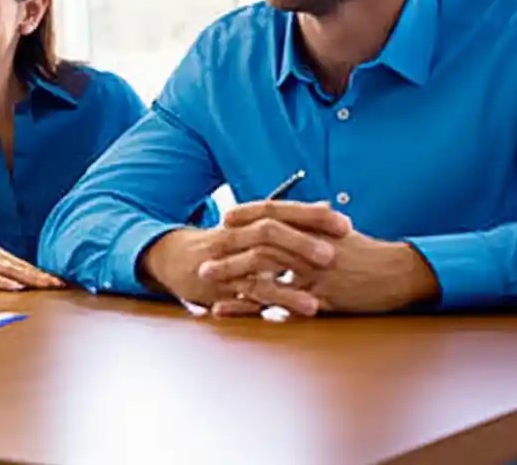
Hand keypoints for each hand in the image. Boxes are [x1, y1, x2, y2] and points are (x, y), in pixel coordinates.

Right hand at [0, 245, 64, 290]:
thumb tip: (16, 284)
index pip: (23, 265)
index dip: (42, 273)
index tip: (59, 281)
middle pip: (21, 268)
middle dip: (42, 277)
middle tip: (60, 285)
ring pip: (10, 272)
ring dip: (29, 279)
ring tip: (46, 286)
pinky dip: (4, 283)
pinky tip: (16, 288)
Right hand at [141, 200, 349, 308]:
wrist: (172, 259)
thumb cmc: (221, 245)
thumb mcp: (251, 227)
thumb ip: (288, 220)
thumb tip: (325, 206)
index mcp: (247, 219)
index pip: (281, 209)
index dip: (312, 216)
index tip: (344, 224)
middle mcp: (235, 234)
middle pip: (269, 230)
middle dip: (302, 241)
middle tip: (334, 253)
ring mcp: (225, 260)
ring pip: (257, 262)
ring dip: (288, 278)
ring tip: (317, 296)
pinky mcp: (219, 286)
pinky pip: (246, 292)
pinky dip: (272, 301)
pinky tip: (295, 310)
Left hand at [210, 228, 440, 317]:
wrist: (401, 275)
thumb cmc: (369, 255)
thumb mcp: (340, 234)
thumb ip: (316, 224)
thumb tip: (301, 212)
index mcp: (316, 226)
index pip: (275, 211)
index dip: (248, 213)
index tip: (225, 217)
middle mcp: (313, 244)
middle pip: (262, 240)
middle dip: (230, 247)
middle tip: (205, 252)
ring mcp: (316, 270)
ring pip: (266, 267)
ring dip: (233, 272)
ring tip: (207, 278)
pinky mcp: (321, 296)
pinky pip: (280, 299)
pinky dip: (251, 303)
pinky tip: (231, 307)